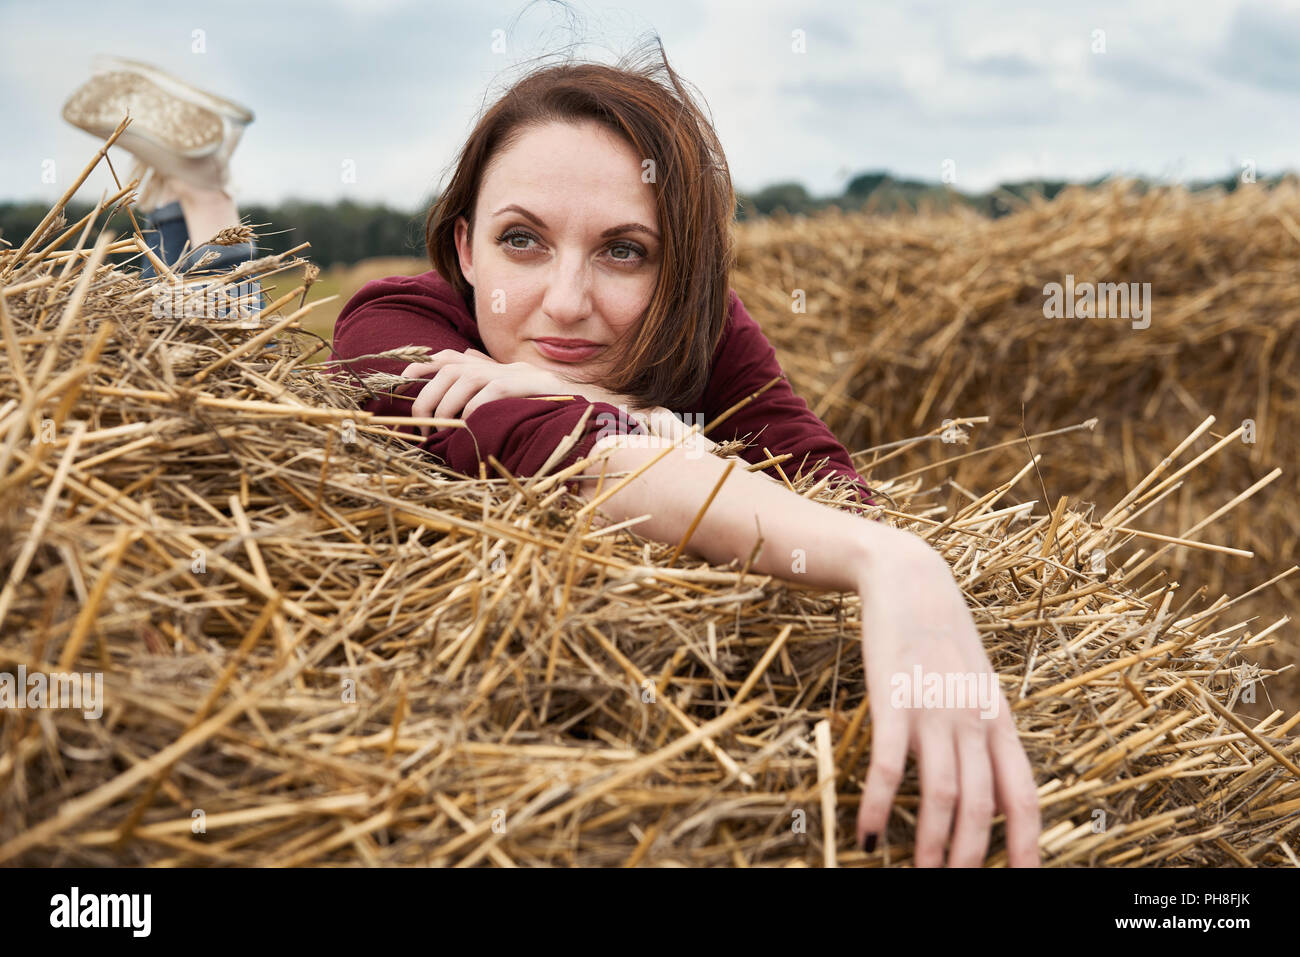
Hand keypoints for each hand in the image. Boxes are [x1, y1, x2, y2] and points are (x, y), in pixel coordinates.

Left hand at [400, 348, 600, 438]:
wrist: (595, 412)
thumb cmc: (556, 414)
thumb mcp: (519, 402)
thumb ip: (494, 390)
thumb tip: (467, 381)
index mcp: (499, 370)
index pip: (453, 358)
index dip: (424, 365)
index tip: (402, 379)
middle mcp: (504, 367)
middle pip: (451, 367)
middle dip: (427, 394)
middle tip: (420, 424)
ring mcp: (518, 374)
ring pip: (465, 378)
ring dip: (445, 404)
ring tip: (438, 427)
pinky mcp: (529, 386)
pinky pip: (491, 390)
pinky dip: (474, 407)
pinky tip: (468, 423)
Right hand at [853, 537, 1040, 866]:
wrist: (909, 579)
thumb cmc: (941, 635)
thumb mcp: (978, 684)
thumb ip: (988, 738)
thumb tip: (994, 800)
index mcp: (999, 720)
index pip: (1024, 795)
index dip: (1027, 844)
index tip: (1024, 879)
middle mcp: (973, 720)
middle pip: (979, 806)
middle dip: (969, 858)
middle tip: (955, 888)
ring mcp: (933, 710)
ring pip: (939, 794)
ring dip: (929, 844)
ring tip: (918, 874)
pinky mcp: (892, 699)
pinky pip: (886, 765)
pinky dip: (877, 804)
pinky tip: (865, 832)